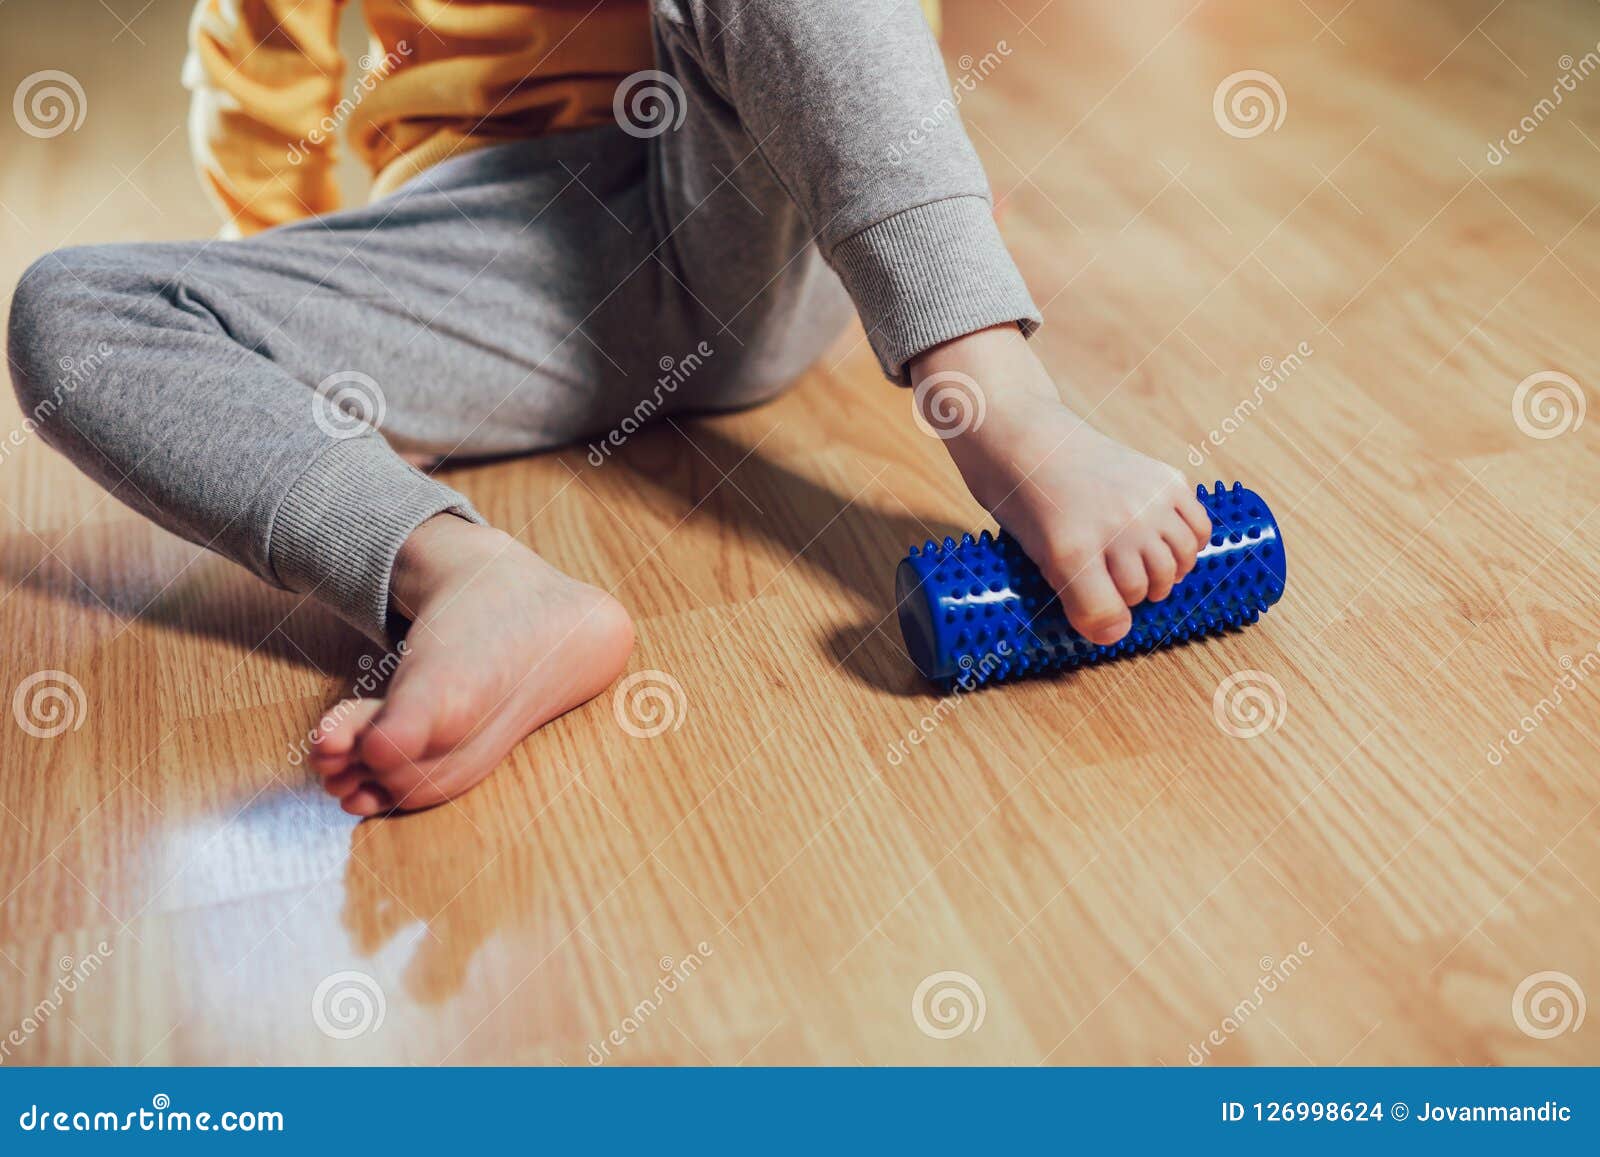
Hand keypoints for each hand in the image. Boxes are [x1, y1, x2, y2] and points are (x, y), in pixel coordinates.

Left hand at [910, 325, 1210, 644]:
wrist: (1028, 441)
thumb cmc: (1024, 503)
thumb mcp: (1036, 557)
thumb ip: (1076, 597)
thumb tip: (1115, 635)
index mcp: (1072, 552)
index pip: (1108, 616)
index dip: (1104, 626)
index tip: (1102, 621)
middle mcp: (1117, 526)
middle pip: (1144, 590)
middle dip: (1130, 596)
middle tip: (1115, 584)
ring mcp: (1147, 502)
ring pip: (1176, 564)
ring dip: (1163, 575)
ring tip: (1143, 568)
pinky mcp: (1168, 481)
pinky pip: (1198, 528)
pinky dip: (1188, 545)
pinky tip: (1166, 545)